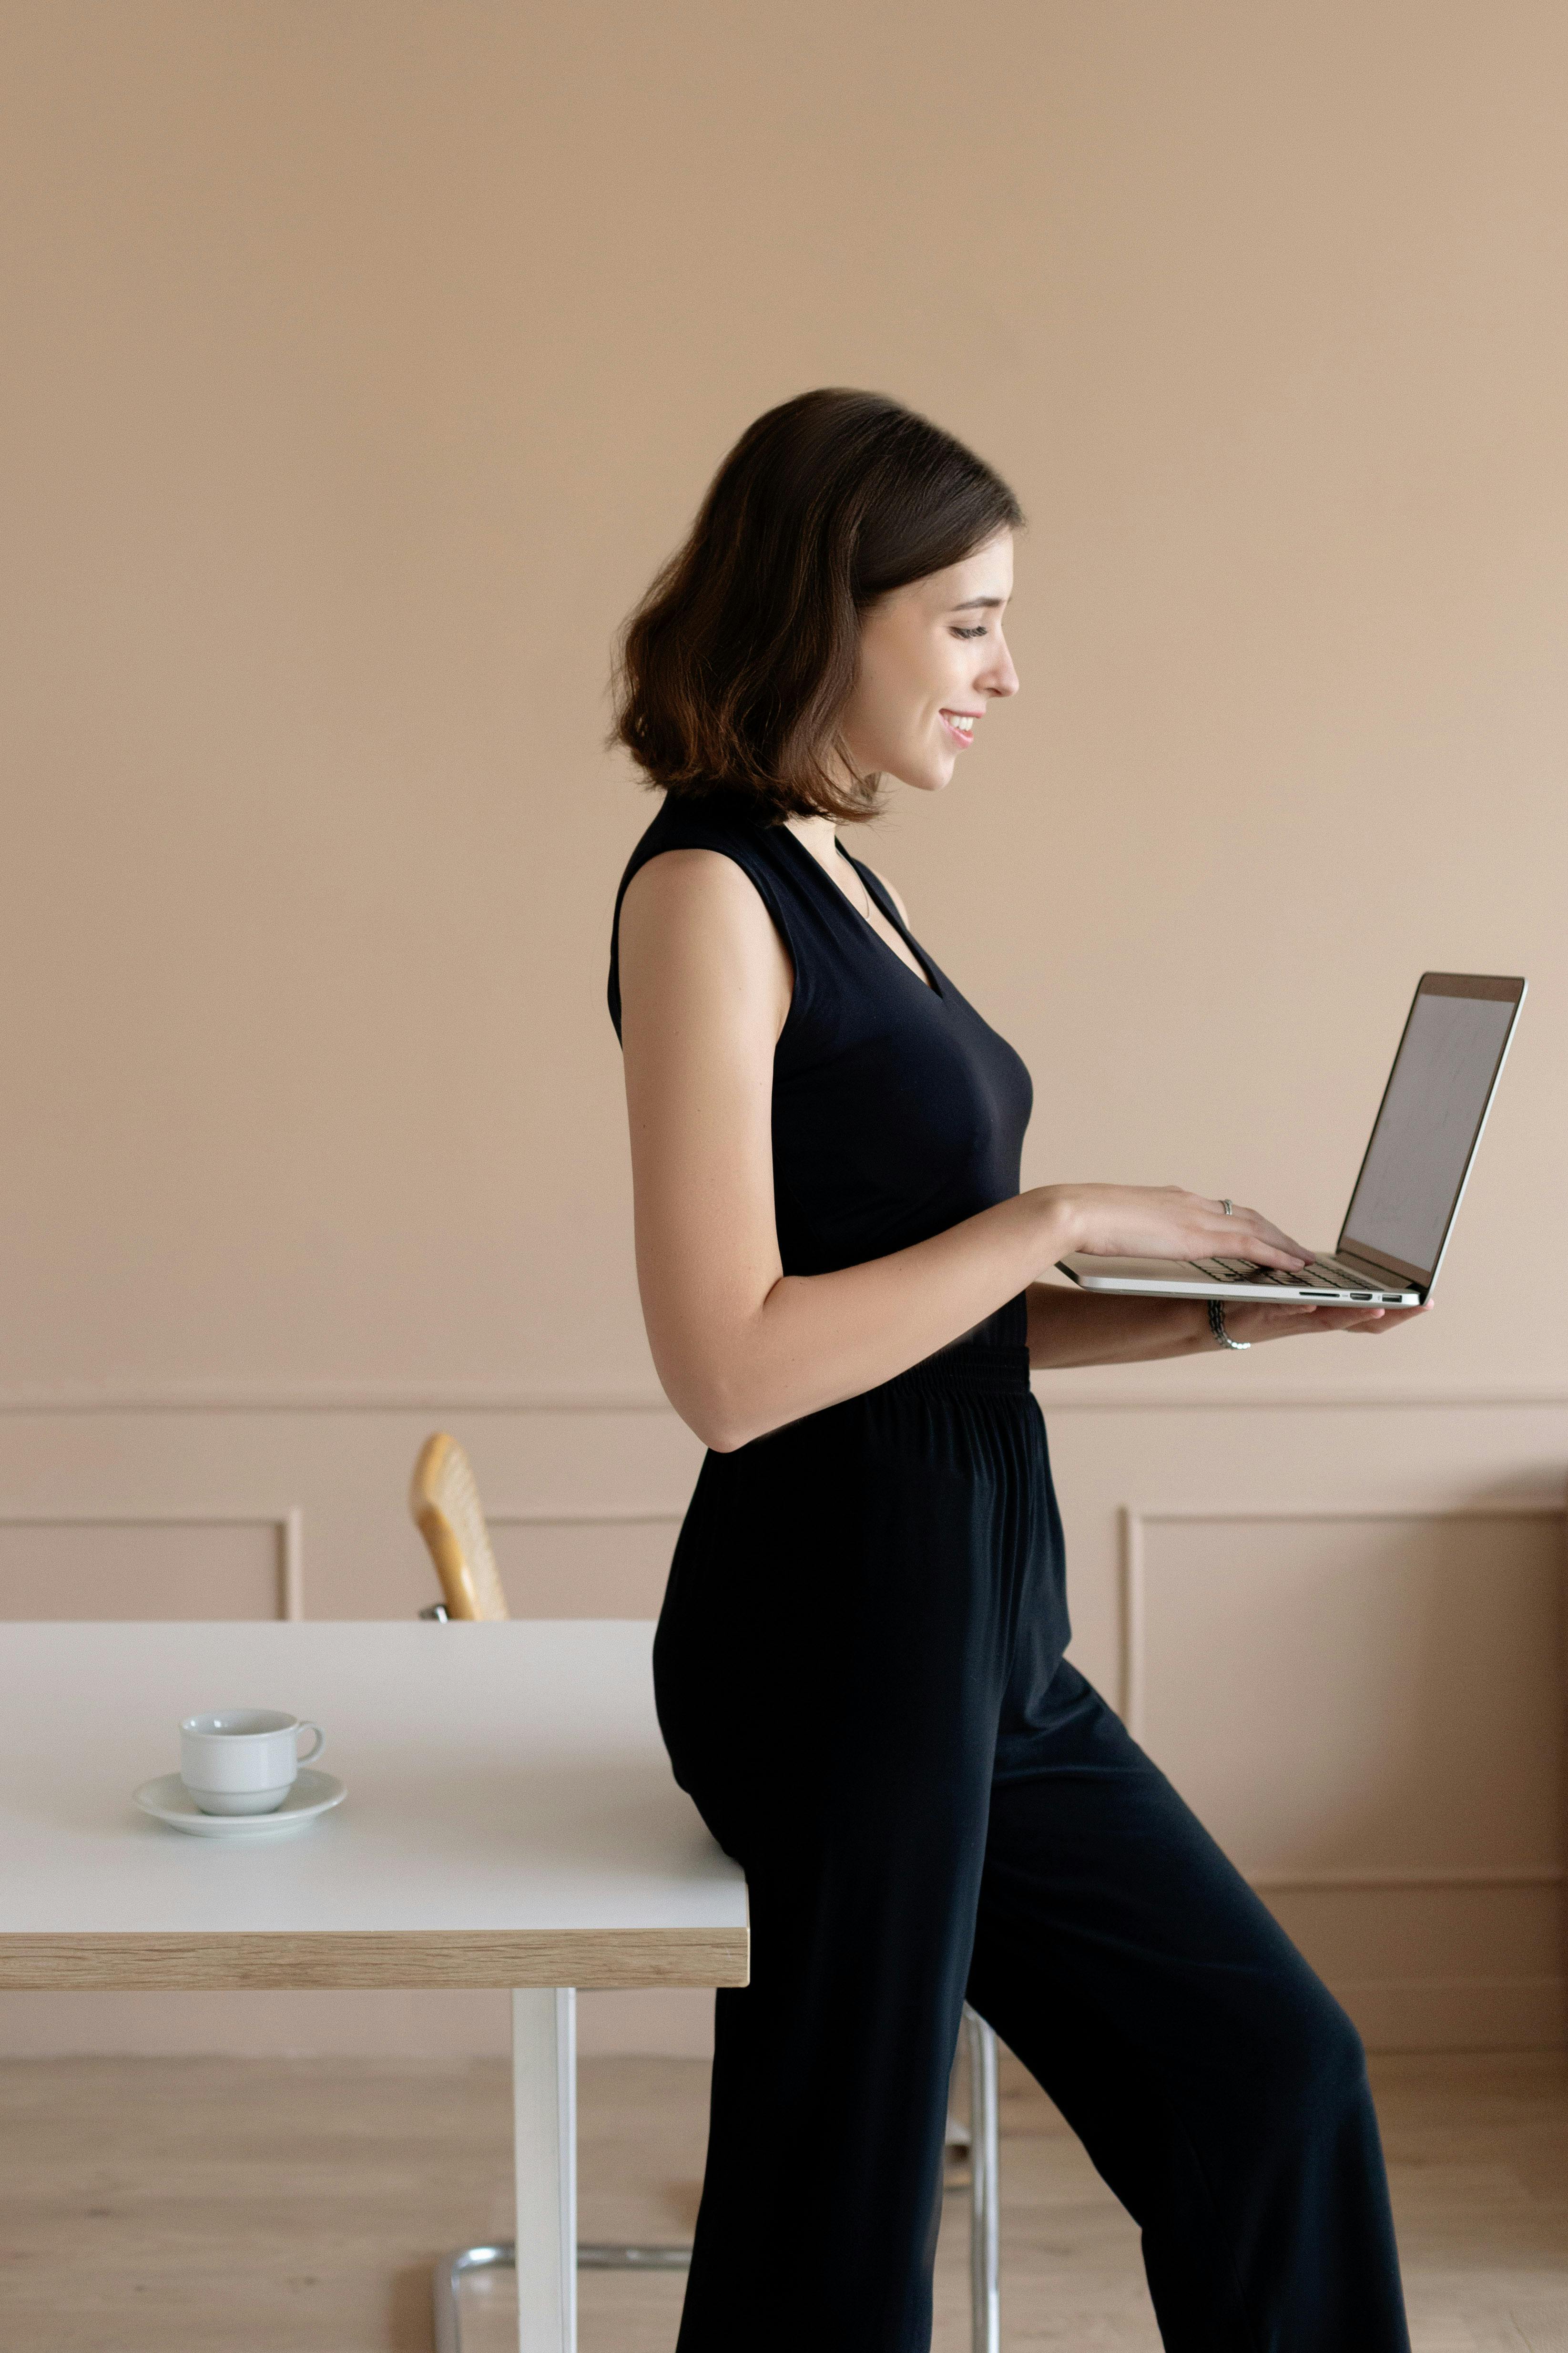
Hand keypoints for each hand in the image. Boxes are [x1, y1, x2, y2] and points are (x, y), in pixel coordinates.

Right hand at [1045, 1185, 1309, 1271]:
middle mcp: (1190, 1203)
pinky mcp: (1199, 1236)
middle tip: (1295, 1247)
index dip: (1245, 1223)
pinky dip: (1277, 1255)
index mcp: (1171, 1200)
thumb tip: (1133, 1236)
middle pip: (1245, 1216)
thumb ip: (1134, 1228)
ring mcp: (1197, 1217)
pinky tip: (1294, 1267)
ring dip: (1284, 1244)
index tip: (1261, 1233)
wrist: (1075, 1211)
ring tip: (1304, 1259)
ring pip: (1256, 1229)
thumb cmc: (1083, 1220)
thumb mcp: (1116, 1224)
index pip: (1219, 1211)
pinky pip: (1251, 1246)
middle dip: (1273, 1232)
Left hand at [1217, 1301, 1432, 1344]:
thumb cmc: (1248, 1301)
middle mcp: (1310, 1320)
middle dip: (1393, 1314)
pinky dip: (1301, 1307)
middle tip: (1422, 1305)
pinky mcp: (1262, 1317)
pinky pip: (1284, 1313)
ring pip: (1329, 1320)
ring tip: (1380, 1304)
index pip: (1366, 1313)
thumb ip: (1309, 1281)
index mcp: (1320, 1311)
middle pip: (1360, 1322)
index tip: (1425, 1299)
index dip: (1397, 1309)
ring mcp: (1289, 1321)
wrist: (1207, 1317)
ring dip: (1355, 1313)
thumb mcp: (1287, 1289)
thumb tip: (1328, 1266)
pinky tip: (1315, 1301)